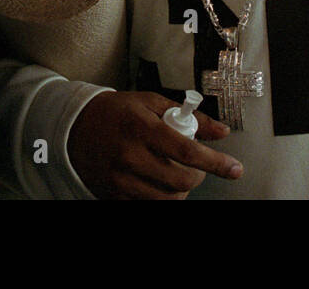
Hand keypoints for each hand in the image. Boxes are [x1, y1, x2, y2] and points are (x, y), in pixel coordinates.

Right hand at [67, 91, 242, 198]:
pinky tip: (159, 184)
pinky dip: (161, 198)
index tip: (235, 168)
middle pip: (180, 180)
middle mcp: (129, 155)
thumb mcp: (151, 103)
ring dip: (182, 191)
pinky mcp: (113, 195)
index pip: (187, 150)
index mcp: (141, 127)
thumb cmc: (117, 112)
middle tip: (198, 168)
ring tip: (178, 176)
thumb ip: (189, 117)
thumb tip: (221, 132)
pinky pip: (147, 206)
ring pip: (166, 199)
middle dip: (199, 177)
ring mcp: (119, 179)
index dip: (215, 162)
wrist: (73, 128)